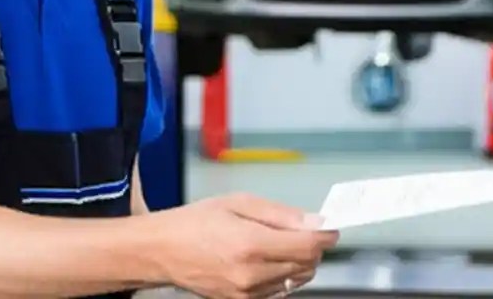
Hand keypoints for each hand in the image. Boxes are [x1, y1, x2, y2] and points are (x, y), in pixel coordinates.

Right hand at [154, 192, 338, 298]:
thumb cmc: (195, 222)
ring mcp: (246, 294)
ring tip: (280, 244)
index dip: (325, 236)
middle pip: (306, 266)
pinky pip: (278, 291)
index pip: (308, 247)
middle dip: (312, 248)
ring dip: (298, 262)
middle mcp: (251, 274)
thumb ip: (280, 214)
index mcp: (251, 244)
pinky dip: (282, 276)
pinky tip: (266, 260)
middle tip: (302, 232)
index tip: (330, 228)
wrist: (162, 251)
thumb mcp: (237, 203)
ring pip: (295, 281)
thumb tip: (315, 221)